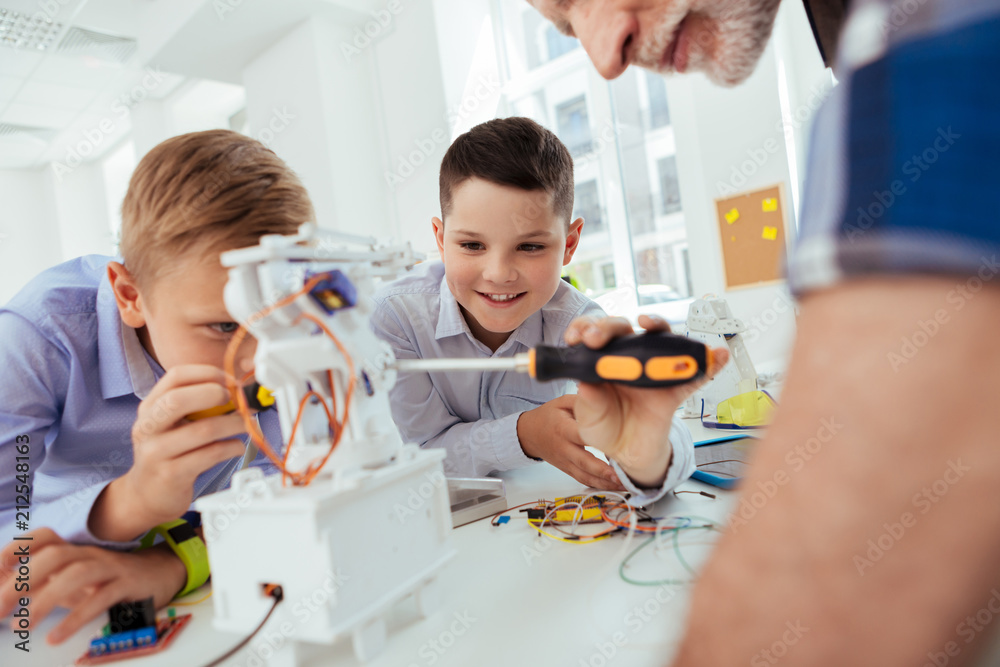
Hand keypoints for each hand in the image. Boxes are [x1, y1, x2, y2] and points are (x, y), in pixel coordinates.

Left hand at [0, 528, 186, 644]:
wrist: (159, 573)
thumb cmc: (107, 579)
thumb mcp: (70, 580)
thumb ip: (39, 583)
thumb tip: (2, 590)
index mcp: (73, 549)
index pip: (40, 538)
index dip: (13, 550)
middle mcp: (89, 553)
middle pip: (53, 556)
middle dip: (19, 583)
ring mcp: (109, 567)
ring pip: (75, 574)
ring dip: (44, 600)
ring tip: (22, 626)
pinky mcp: (127, 585)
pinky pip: (101, 599)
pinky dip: (75, 619)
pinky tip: (56, 636)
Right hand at [89, 365, 248, 541]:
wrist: (146, 495)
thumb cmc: (168, 453)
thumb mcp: (172, 424)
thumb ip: (197, 404)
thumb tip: (239, 389)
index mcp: (150, 406)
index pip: (176, 376)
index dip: (209, 373)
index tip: (231, 381)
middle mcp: (148, 426)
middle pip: (178, 399)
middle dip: (215, 394)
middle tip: (237, 400)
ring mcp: (156, 452)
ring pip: (202, 430)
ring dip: (234, 423)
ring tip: (246, 424)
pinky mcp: (171, 474)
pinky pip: (209, 455)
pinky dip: (231, 447)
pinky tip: (237, 447)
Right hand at [517, 394, 626, 490]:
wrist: (528, 434)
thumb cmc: (547, 416)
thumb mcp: (562, 402)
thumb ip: (581, 400)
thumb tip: (602, 395)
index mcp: (563, 429)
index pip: (582, 436)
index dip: (598, 441)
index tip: (616, 446)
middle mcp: (564, 448)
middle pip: (584, 463)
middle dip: (603, 472)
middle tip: (622, 478)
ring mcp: (565, 462)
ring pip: (584, 476)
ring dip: (604, 483)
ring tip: (623, 486)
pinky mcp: (567, 469)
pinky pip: (583, 479)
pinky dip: (598, 485)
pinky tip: (613, 487)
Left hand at [565, 315, 728, 487]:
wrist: (627, 452)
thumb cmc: (605, 427)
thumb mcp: (588, 418)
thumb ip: (588, 403)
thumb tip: (587, 384)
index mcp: (603, 361)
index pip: (594, 335)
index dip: (585, 329)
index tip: (575, 337)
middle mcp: (628, 358)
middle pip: (623, 330)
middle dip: (608, 327)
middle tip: (596, 338)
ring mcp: (654, 370)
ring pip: (659, 339)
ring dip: (656, 326)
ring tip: (648, 323)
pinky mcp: (674, 388)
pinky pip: (695, 374)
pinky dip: (710, 363)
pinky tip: (718, 354)